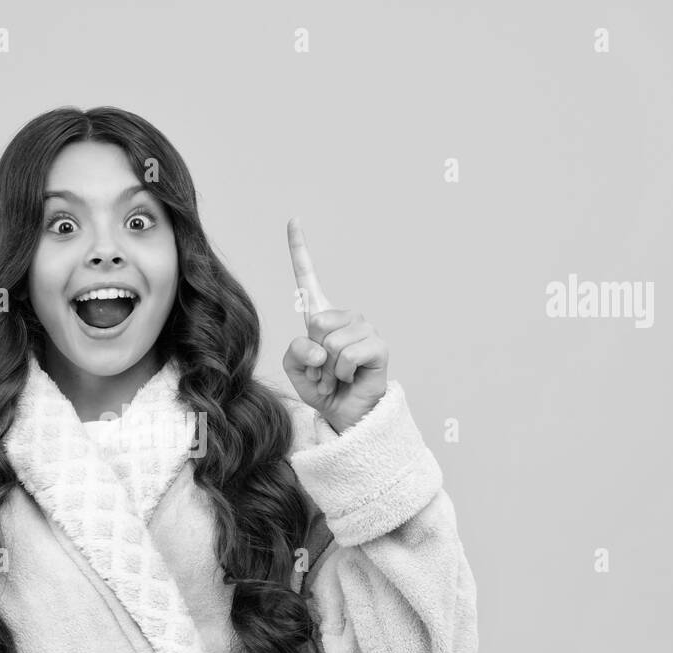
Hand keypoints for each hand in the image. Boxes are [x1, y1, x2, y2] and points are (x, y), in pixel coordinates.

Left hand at [282, 217, 388, 432]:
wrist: (344, 413)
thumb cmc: (321, 387)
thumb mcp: (295, 368)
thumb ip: (295, 351)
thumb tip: (321, 346)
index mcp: (321, 315)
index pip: (307, 277)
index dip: (299, 249)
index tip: (294, 218)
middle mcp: (344, 316)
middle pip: (314, 324)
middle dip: (312, 356)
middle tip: (323, 371)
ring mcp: (364, 328)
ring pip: (330, 342)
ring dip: (326, 369)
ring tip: (335, 377)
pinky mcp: (378, 345)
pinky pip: (346, 355)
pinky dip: (341, 373)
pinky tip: (350, 378)